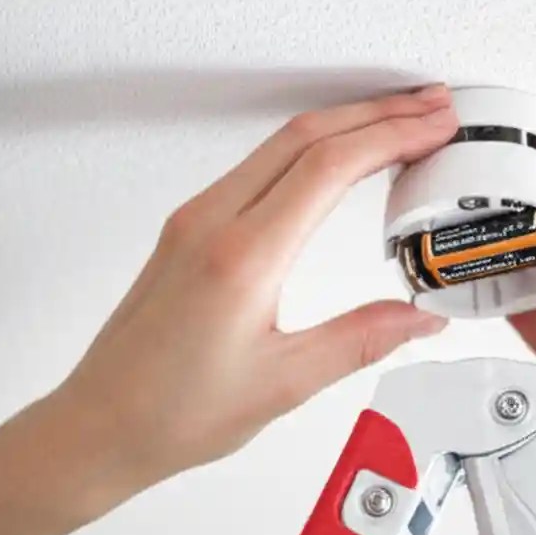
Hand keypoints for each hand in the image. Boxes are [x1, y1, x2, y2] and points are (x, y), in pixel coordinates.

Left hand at [60, 85, 458, 498]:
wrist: (100, 424)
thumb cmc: (171, 412)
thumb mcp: (285, 383)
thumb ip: (361, 340)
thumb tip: (419, 318)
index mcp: (241, 258)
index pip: (328, 168)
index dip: (391, 136)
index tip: (434, 128)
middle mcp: (212, 223)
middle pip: (306, 136)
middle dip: (377, 113)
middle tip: (432, 110)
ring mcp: (196, 219)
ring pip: (280, 144)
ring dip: (345, 125)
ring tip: (399, 123)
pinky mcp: (190, 228)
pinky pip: (260, 165)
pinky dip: (313, 148)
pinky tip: (339, 159)